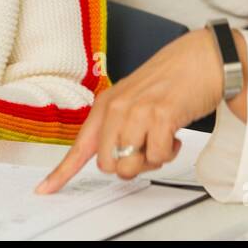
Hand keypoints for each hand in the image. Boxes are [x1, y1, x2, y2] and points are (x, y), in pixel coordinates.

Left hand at [37, 27, 245, 193]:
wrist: (202, 58)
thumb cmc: (172, 80)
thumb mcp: (135, 99)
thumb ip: (119, 126)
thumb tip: (115, 161)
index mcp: (106, 104)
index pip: (80, 145)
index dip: (62, 172)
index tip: (45, 189)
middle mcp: (117, 108)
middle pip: (107, 165)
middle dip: (129, 165)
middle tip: (147, 147)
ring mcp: (137, 111)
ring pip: (130, 165)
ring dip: (151, 160)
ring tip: (162, 138)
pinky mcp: (161, 116)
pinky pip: (158, 157)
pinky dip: (169, 152)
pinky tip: (174, 133)